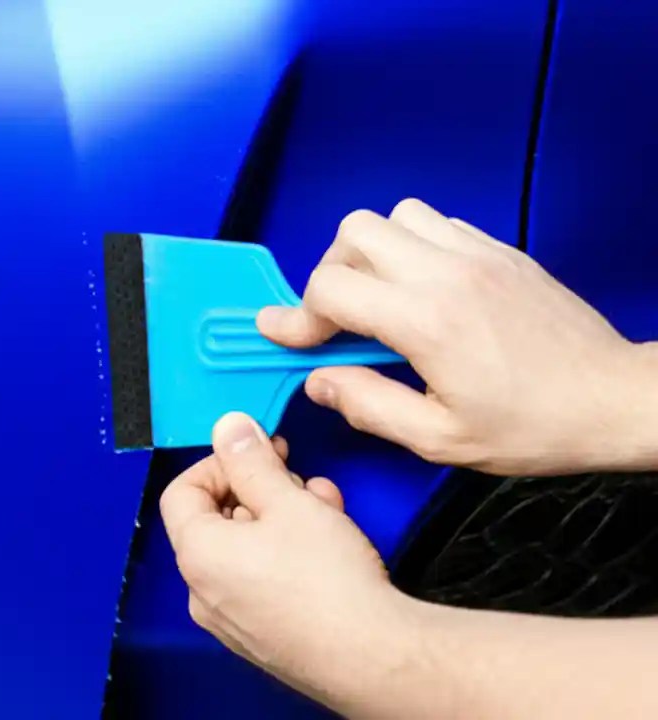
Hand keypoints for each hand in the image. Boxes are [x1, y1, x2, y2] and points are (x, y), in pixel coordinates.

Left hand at [159, 412, 416, 703]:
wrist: (372, 657)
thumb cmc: (330, 584)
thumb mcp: (289, 500)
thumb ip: (251, 460)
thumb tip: (228, 428)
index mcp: (198, 554)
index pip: (182, 492)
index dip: (219, 463)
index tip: (255, 452)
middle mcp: (203, 591)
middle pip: (215, 520)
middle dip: (258, 490)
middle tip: (296, 477)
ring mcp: (231, 619)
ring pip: (244, 551)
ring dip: (279, 519)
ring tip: (323, 508)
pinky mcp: (261, 637)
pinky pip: (260, 583)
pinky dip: (285, 557)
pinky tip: (326, 545)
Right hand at [257, 198, 657, 475]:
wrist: (613, 399)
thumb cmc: (538, 424)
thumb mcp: (440, 438)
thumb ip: (369, 406)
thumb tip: (322, 382)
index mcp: (426, 320)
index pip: (330, 288)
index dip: (298, 315)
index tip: (288, 335)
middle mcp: (448, 273)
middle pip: (354, 232)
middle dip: (330, 272)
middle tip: (337, 317)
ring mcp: (477, 254)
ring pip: (395, 216)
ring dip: (372, 252)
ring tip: (379, 297)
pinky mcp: (500, 251)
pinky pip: (438, 224)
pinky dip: (414, 248)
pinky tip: (423, 290)